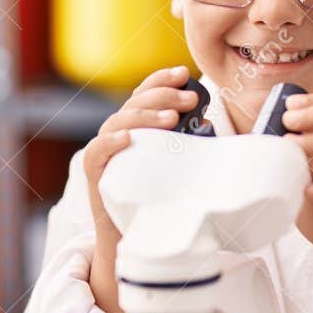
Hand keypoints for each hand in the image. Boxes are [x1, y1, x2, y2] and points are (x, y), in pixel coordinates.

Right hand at [84, 66, 195, 312]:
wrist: (134, 238)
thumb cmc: (160, 199)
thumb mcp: (181, 167)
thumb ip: (193, 146)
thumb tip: (217, 127)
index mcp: (138, 126)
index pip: (146, 93)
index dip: (163, 79)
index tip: (185, 74)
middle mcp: (119, 133)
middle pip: (136, 102)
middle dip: (164, 96)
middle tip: (191, 101)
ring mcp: (106, 151)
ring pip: (119, 121)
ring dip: (146, 116)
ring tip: (172, 119)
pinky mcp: (95, 173)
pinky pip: (98, 151)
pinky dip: (112, 141)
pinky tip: (129, 137)